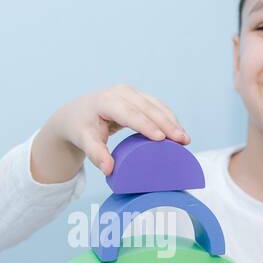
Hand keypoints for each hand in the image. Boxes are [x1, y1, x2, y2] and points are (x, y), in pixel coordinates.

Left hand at [31, 85, 187, 183]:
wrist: (77, 113)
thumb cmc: (81, 127)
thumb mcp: (85, 141)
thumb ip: (96, 155)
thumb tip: (109, 170)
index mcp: (106, 101)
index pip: (129, 113)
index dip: (146, 125)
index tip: (161, 138)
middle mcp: (121, 92)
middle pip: (147, 107)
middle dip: (167, 124)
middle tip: (182, 140)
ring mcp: (131, 93)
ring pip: (156, 105)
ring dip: (172, 121)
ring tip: (185, 139)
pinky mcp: (138, 97)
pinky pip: (157, 106)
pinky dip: (169, 118)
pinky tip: (178, 131)